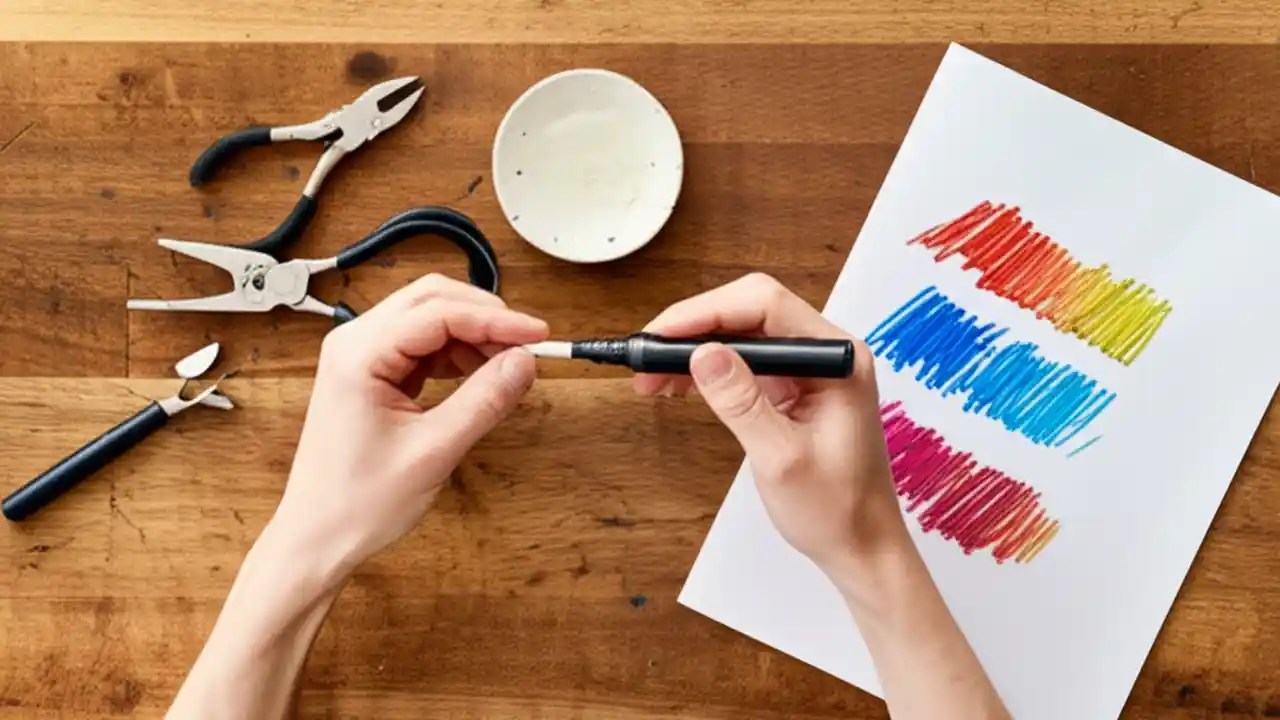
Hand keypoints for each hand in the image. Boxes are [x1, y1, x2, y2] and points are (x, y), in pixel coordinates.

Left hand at [270, 274, 548, 577]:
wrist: (318, 536)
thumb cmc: (357, 502)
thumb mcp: (434, 451)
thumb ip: (484, 401)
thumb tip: (524, 363)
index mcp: (359, 355)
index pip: (439, 312)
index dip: (496, 320)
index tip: (538, 334)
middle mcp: (355, 343)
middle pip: (433, 300)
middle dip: (485, 318)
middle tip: (528, 345)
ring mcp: (362, 357)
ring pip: (431, 319)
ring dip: (474, 336)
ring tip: (509, 367)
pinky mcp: (374, 374)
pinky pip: (424, 346)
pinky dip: (458, 354)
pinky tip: (483, 376)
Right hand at [635, 274, 905, 568]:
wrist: (860, 547)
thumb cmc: (836, 510)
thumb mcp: (781, 458)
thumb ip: (742, 402)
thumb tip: (702, 354)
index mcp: (837, 359)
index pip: (765, 305)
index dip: (706, 312)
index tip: (661, 335)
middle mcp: (826, 353)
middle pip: (750, 311)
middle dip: (694, 328)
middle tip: (646, 357)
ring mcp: (810, 370)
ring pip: (742, 336)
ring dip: (694, 350)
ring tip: (649, 376)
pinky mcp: (795, 389)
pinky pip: (745, 363)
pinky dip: (709, 371)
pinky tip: (676, 384)